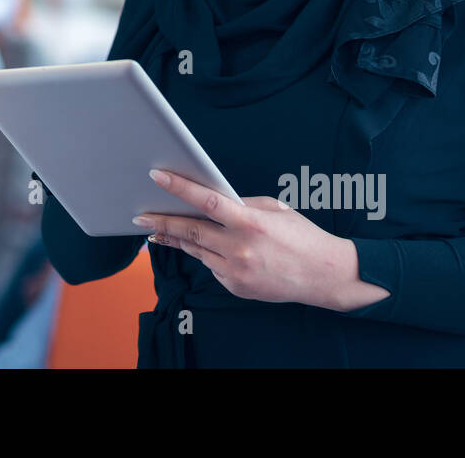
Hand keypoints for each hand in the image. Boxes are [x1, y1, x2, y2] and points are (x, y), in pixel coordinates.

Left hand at [131, 169, 389, 312]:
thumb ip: (242, 205)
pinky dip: (207, 255)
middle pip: (191, 231)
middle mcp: (240, 249)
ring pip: (197, 251)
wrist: (325, 276)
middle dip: (162, 222)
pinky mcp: (236, 287)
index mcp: (251, 223)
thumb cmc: (302, 237)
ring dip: (177, 239)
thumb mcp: (275, 210)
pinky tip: (204, 247)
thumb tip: (214, 201)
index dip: (179, 188)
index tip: (158, 176)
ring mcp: (237, 272)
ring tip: (157, 229)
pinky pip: (213, 267)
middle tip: (139, 215)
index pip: (207, 202)